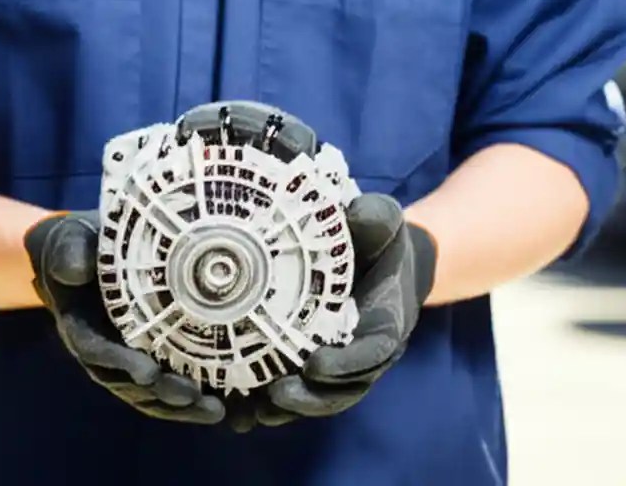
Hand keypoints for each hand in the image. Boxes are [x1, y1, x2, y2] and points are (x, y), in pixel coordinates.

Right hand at [26, 212, 225, 424]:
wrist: (86, 251)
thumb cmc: (77, 245)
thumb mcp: (68, 241)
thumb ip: (69, 254)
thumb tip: (76, 268)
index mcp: (80, 327)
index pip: (96, 352)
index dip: (120, 363)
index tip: (147, 372)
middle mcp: (103, 350)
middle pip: (129, 383)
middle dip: (161, 392)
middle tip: (192, 396)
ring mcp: (127, 356)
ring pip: (151, 392)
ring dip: (180, 405)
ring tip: (213, 410)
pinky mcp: (149, 353)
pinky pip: (167, 382)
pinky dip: (191, 396)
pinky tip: (222, 401)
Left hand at [227, 194, 438, 431]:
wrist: (385, 262)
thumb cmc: (382, 242)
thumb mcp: (385, 223)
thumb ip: (378, 219)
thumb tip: (358, 212)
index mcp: (385, 322)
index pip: (372, 352)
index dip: (346, 364)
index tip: (315, 365)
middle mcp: (366, 352)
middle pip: (343, 388)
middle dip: (312, 398)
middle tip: (277, 395)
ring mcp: (343, 363)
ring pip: (320, 397)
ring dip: (290, 409)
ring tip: (253, 412)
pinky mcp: (319, 364)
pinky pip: (300, 390)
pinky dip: (273, 403)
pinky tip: (239, 411)